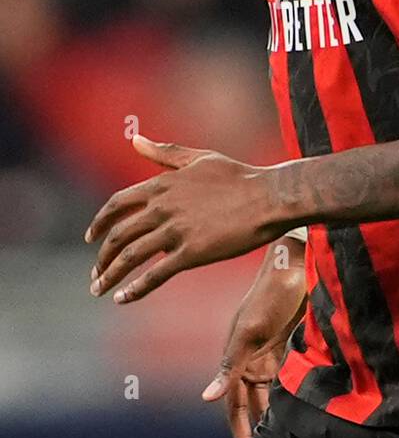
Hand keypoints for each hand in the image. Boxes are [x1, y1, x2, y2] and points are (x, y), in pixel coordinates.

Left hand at [85, 135, 284, 303]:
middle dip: (102, 257)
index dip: (100, 223)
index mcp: (162, 184)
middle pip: (119, 235)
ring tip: (99, 290)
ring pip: (130, 256)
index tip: (91, 238)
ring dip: (110, 276)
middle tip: (95, 273)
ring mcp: (176, 230)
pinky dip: (135, 289)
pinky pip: (155, 275)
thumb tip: (135, 139)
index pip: (117, 205)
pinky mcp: (191, 252)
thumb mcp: (199, 158)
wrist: (268, 197)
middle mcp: (163, 207)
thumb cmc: (237, 176)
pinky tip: (123, 299)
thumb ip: (164, 151)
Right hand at [202, 237, 306, 437]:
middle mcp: (250, 357)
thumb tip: (206, 398)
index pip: (233, 401)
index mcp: (235, 355)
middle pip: (251, 399)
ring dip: (274, 409)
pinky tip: (299, 407)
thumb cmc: (271, 295)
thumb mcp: (250, 332)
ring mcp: (270, 351)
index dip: (238, 425)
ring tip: (285, 435)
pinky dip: (288, 391)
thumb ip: (230, 366)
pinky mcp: (289, 343)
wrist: (297, 265)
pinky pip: (285, 375)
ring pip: (269, 390)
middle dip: (257, 422)